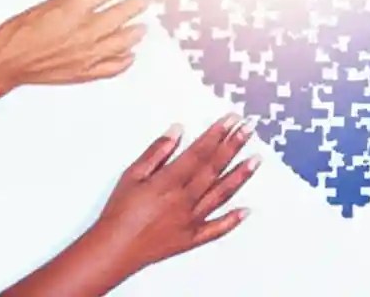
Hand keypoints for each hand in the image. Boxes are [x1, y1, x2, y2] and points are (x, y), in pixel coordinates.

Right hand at [0, 0, 148, 91]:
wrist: (8, 61)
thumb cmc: (21, 32)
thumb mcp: (47, 4)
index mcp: (76, 11)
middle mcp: (87, 32)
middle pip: (119, 17)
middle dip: (134, 7)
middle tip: (143, 2)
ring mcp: (88, 54)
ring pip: (122, 42)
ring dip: (135, 33)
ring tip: (142, 28)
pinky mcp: (85, 72)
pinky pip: (113, 68)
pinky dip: (124, 61)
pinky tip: (130, 56)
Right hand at [89, 115, 258, 279]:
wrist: (113, 249)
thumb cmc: (119, 212)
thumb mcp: (132, 175)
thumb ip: (157, 152)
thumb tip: (177, 130)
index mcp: (169, 182)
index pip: (199, 152)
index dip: (217, 134)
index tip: (230, 120)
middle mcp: (184, 200)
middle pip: (214, 168)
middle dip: (233, 146)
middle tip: (248, 129)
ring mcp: (191, 220)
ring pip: (221, 194)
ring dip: (240, 176)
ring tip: (256, 159)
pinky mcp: (191, 238)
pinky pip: (216, 229)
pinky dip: (232, 220)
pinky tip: (247, 210)